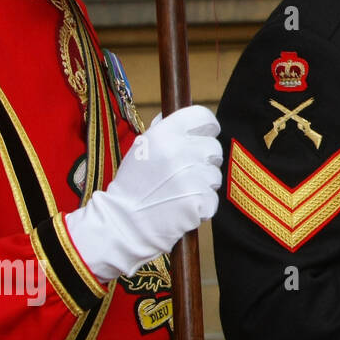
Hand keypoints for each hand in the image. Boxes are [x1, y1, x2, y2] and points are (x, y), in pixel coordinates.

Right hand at [66, 105, 221, 280]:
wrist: (124, 223)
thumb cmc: (132, 185)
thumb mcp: (141, 148)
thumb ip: (164, 130)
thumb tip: (185, 116)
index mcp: (165, 134)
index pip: (203, 116)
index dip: (207, 126)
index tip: (206, 134)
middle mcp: (180, 151)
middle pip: (214, 147)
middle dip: (204, 160)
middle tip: (184, 173)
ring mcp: (192, 176)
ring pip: (215, 174)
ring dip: (204, 184)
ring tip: (179, 192)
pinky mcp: (200, 200)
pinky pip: (214, 198)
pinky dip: (202, 205)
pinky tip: (182, 207)